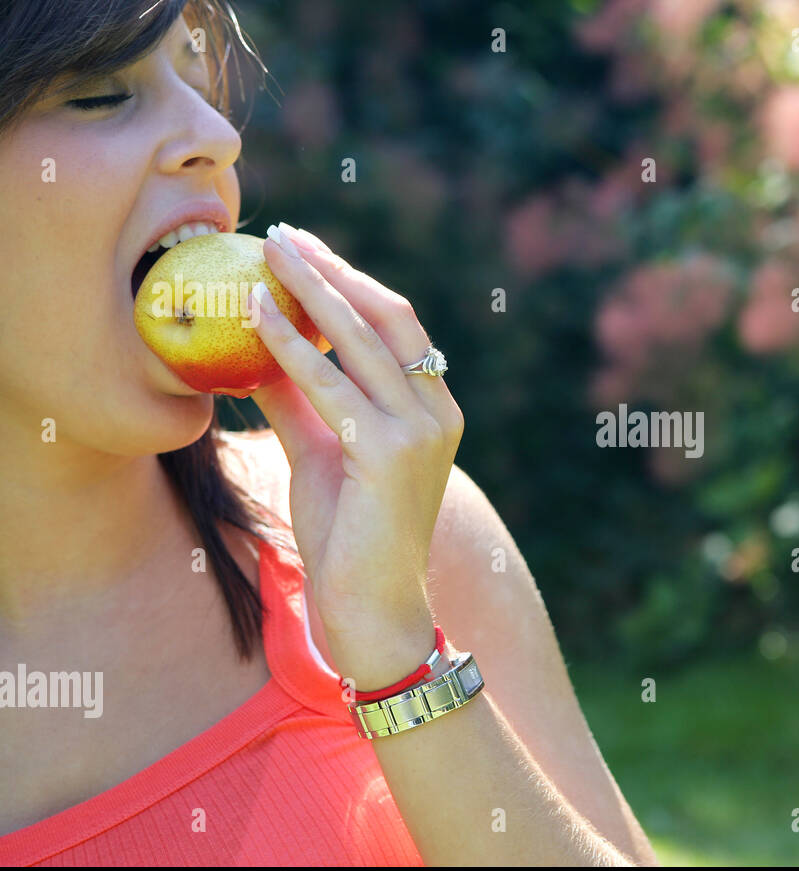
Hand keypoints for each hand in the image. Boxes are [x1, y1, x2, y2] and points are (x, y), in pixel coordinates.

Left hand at [245, 222, 462, 681]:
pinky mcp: (392, 453)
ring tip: (271, 252)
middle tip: (286, 233)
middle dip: (334, 270)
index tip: (305, 251)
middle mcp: (437, 412)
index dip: (350, 282)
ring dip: (312, 289)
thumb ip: (301, 402)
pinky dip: (293, 344)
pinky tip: (257, 313)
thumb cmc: (349, 535)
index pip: (396, 327)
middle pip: (388, 317)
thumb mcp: (322, 453)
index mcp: (433, 409)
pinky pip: (332, 384)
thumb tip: (258, 353)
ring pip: (364, 340)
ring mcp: (421, 431)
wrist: (372, 606)